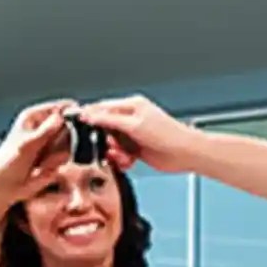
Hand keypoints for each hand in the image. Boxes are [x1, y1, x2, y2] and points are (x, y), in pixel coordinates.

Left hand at [0, 99, 76, 225]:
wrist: (4, 187)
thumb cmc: (7, 163)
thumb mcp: (27, 145)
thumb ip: (45, 131)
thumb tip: (61, 117)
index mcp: (34, 116)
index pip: (60, 107)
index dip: (70, 113)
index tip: (76, 122)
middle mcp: (44, 127)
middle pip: (69, 127)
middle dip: (61, 141)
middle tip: (46, 149)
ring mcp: (50, 142)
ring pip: (69, 144)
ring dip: (56, 155)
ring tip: (40, 162)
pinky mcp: (54, 157)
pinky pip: (66, 158)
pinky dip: (55, 164)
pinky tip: (41, 168)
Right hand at [77, 95, 201, 173]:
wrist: (185, 153)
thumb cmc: (168, 134)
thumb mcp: (134, 125)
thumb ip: (110, 120)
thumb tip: (90, 115)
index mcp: (132, 106)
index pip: (104, 107)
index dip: (91, 116)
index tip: (81, 124)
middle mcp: (132, 119)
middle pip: (105, 128)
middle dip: (105, 140)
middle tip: (111, 146)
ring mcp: (134, 135)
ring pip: (111, 143)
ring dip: (114, 152)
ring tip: (124, 156)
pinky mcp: (136, 150)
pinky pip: (120, 154)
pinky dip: (121, 160)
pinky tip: (128, 161)